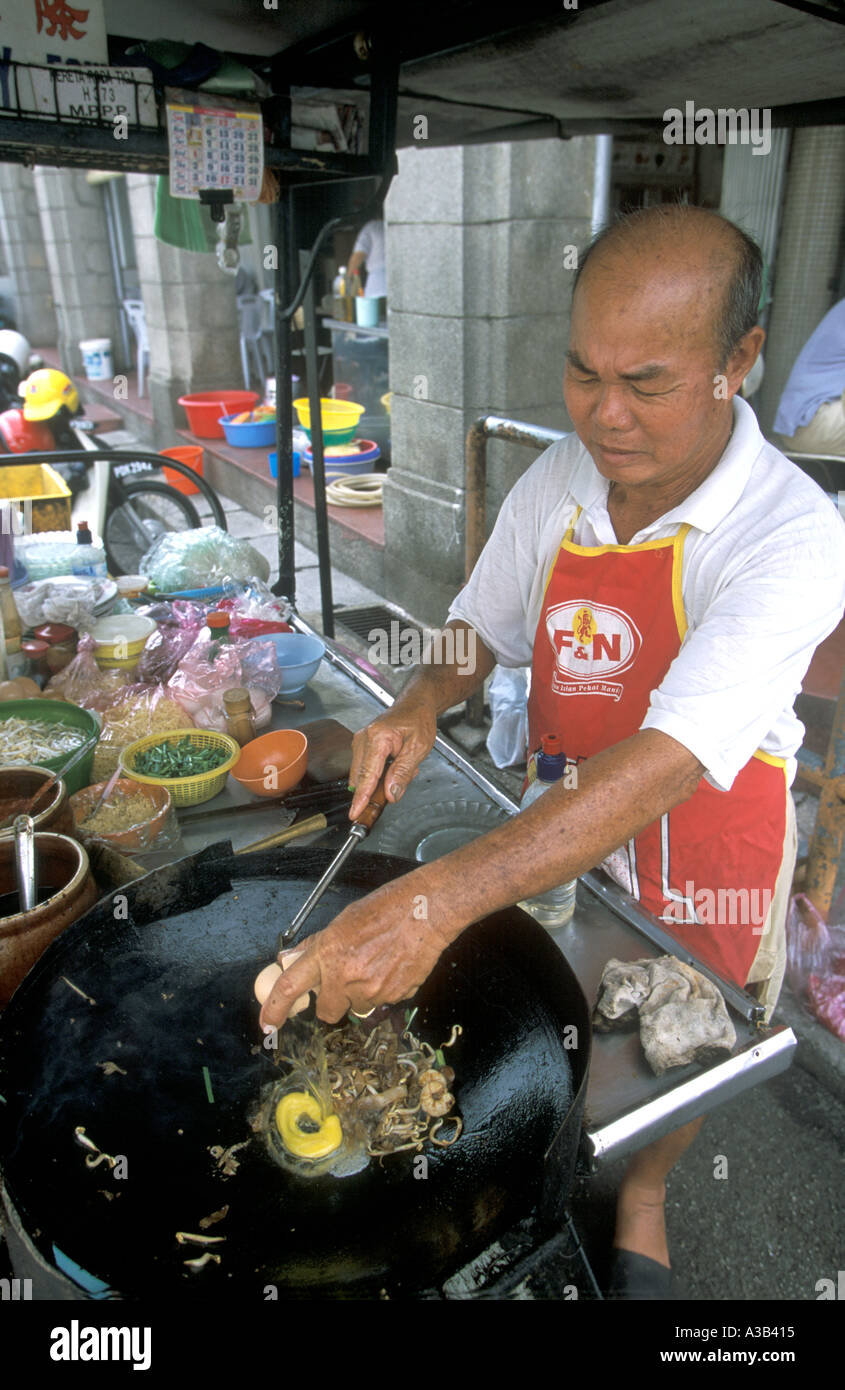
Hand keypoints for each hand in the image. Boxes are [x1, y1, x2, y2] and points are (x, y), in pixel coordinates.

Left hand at [258, 875, 451, 1030]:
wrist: (426, 912)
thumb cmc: (387, 908)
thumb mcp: (342, 921)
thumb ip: (317, 946)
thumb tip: (294, 960)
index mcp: (328, 953)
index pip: (290, 987)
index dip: (275, 1009)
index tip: (268, 1023)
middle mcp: (346, 976)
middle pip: (327, 1012)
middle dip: (331, 1002)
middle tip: (343, 983)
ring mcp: (371, 990)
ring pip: (357, 1007)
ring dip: (361, 995)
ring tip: (377, 964)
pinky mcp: (394, 996)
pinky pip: (382, 1001)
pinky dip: (385, 989)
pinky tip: (392, 965)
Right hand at [348, 696, 436, 819]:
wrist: (415, 705)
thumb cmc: (418, 720)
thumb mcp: (418, 748)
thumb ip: (403, 772)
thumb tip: (391, 793)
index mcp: (378, 738)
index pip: (367, 774)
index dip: (361, 797)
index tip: (355, 812)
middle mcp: (363, 739)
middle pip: (362, 777)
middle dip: (378, 788)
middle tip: (402, 781)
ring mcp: (360, 742)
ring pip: (363, 775)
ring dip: (381, 779)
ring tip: (404, 764)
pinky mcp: (361, 746)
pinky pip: (365, 768)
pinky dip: (379, 773)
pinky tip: (396, 763)